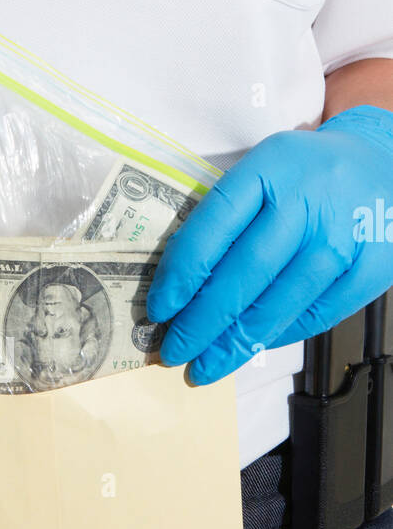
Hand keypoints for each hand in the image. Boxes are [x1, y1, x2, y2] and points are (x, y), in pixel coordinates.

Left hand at [146, 105, 392, 383]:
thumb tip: (178, 287)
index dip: (181, 274)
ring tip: (205, 367)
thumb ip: (226, 216)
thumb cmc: (307, 174)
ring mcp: (344, 235)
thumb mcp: (264, 171)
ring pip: (280, 303)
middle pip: (245, 273)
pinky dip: (279, 336)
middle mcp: (309, 199)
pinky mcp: (373, 266)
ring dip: (236, 343)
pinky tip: (253, 347)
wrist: (384, 161)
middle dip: (202, 322)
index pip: (214, 225)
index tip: (158, 310)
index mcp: (270, 166)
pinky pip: (317, 314)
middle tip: (173, 352)